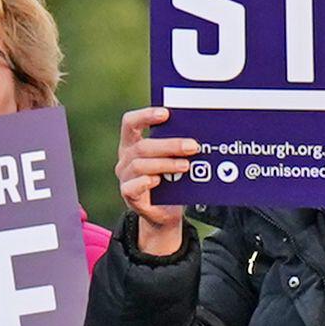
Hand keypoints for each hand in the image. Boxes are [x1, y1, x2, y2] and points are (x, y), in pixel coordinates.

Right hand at [117, 105, 200, 256]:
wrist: (165, 212)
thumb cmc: (170, 179)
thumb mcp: (172, 159)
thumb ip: (177, 147)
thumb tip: (198, 134)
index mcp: (132, 144)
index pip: (129, 123)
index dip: (145, 116)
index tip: (166, 113)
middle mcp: (125, 159)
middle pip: (142, 146)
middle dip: (169, 145)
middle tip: (193, 146)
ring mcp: (125, 178)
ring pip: (140, 166)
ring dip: (165, 164)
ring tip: (186, 166)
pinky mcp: (129, 196)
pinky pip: (131, 188)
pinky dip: (144, 182)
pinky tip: (158, 181)